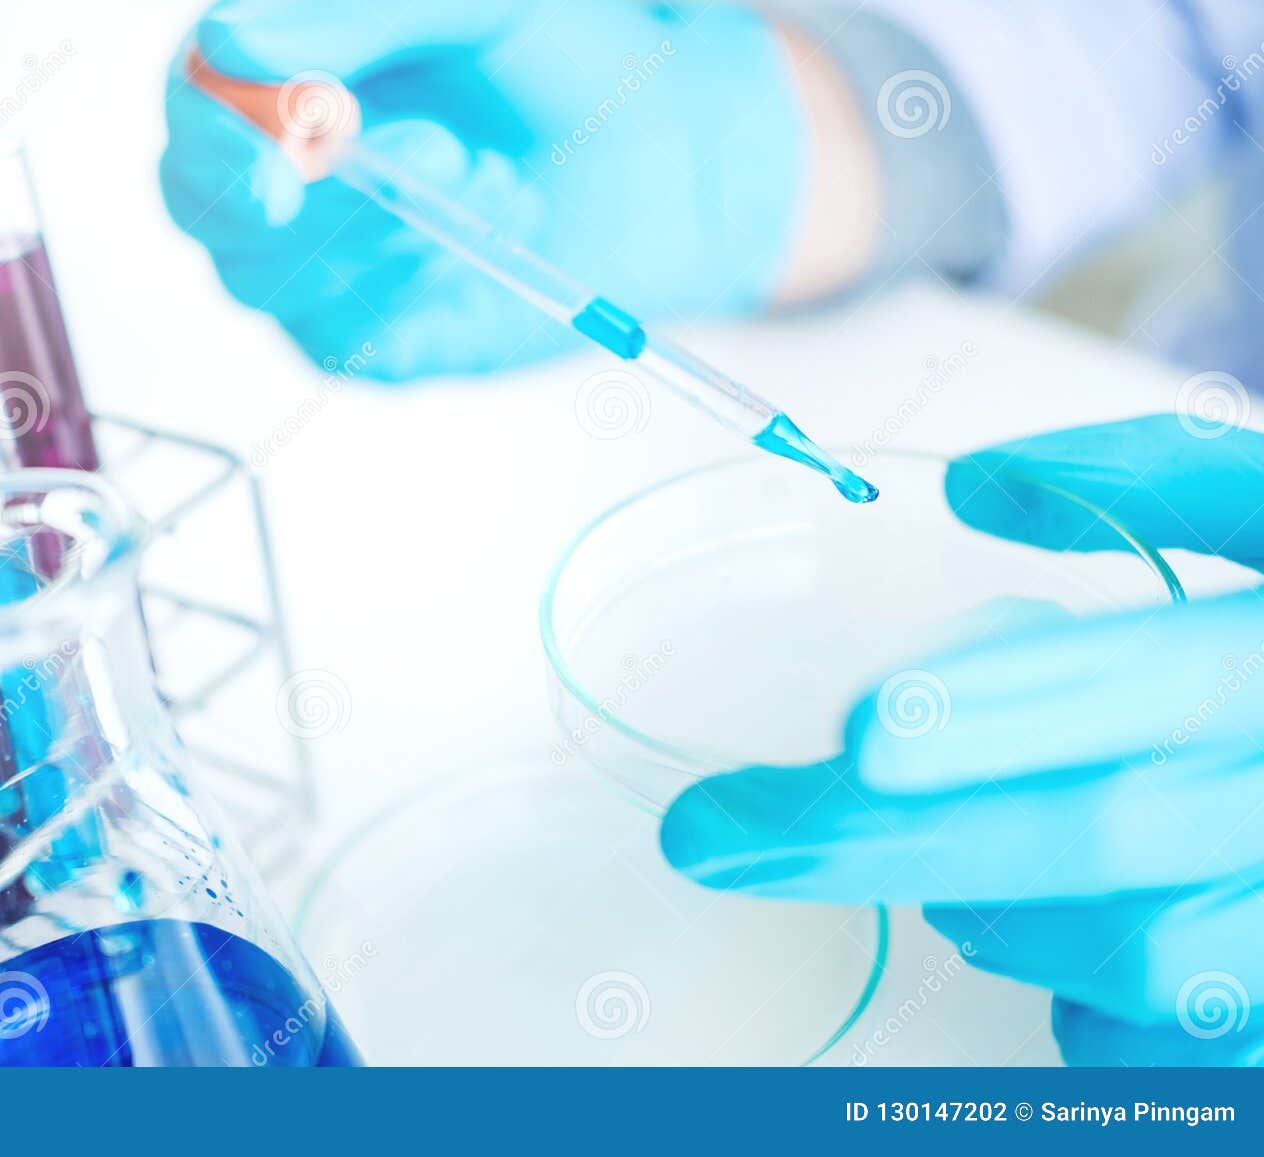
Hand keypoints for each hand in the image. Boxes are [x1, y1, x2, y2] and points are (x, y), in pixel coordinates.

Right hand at [160, 0, 814, 379]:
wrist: (656, 163)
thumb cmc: (560, 62)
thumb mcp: (479, 7)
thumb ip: (357, 13)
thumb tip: (230, 41)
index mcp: (277, 68)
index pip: (195, 104)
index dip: (222, 138)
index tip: (290, 163)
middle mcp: (270, 165)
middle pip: (205, 204)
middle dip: (321, 195)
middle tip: (445, 154)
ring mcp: (308, 256)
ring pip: (269, 279)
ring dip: (389, 232)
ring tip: (493, 180)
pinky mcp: (358, 332)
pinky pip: (339, 338)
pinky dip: (412, 291)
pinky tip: (473, 247)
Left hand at [660, 415, 1263, 1064]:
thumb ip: (1155, 473)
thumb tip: (984, 483)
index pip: (1141, 688)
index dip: (1001, 714)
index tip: (854, 735)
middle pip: (1084, 843)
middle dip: (880, 841)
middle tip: (714, 836)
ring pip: (1117, 950)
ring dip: (979, 894)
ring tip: (918, 837)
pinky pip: (1148, 1028)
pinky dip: (1064, 983)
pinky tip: (1044, 916)